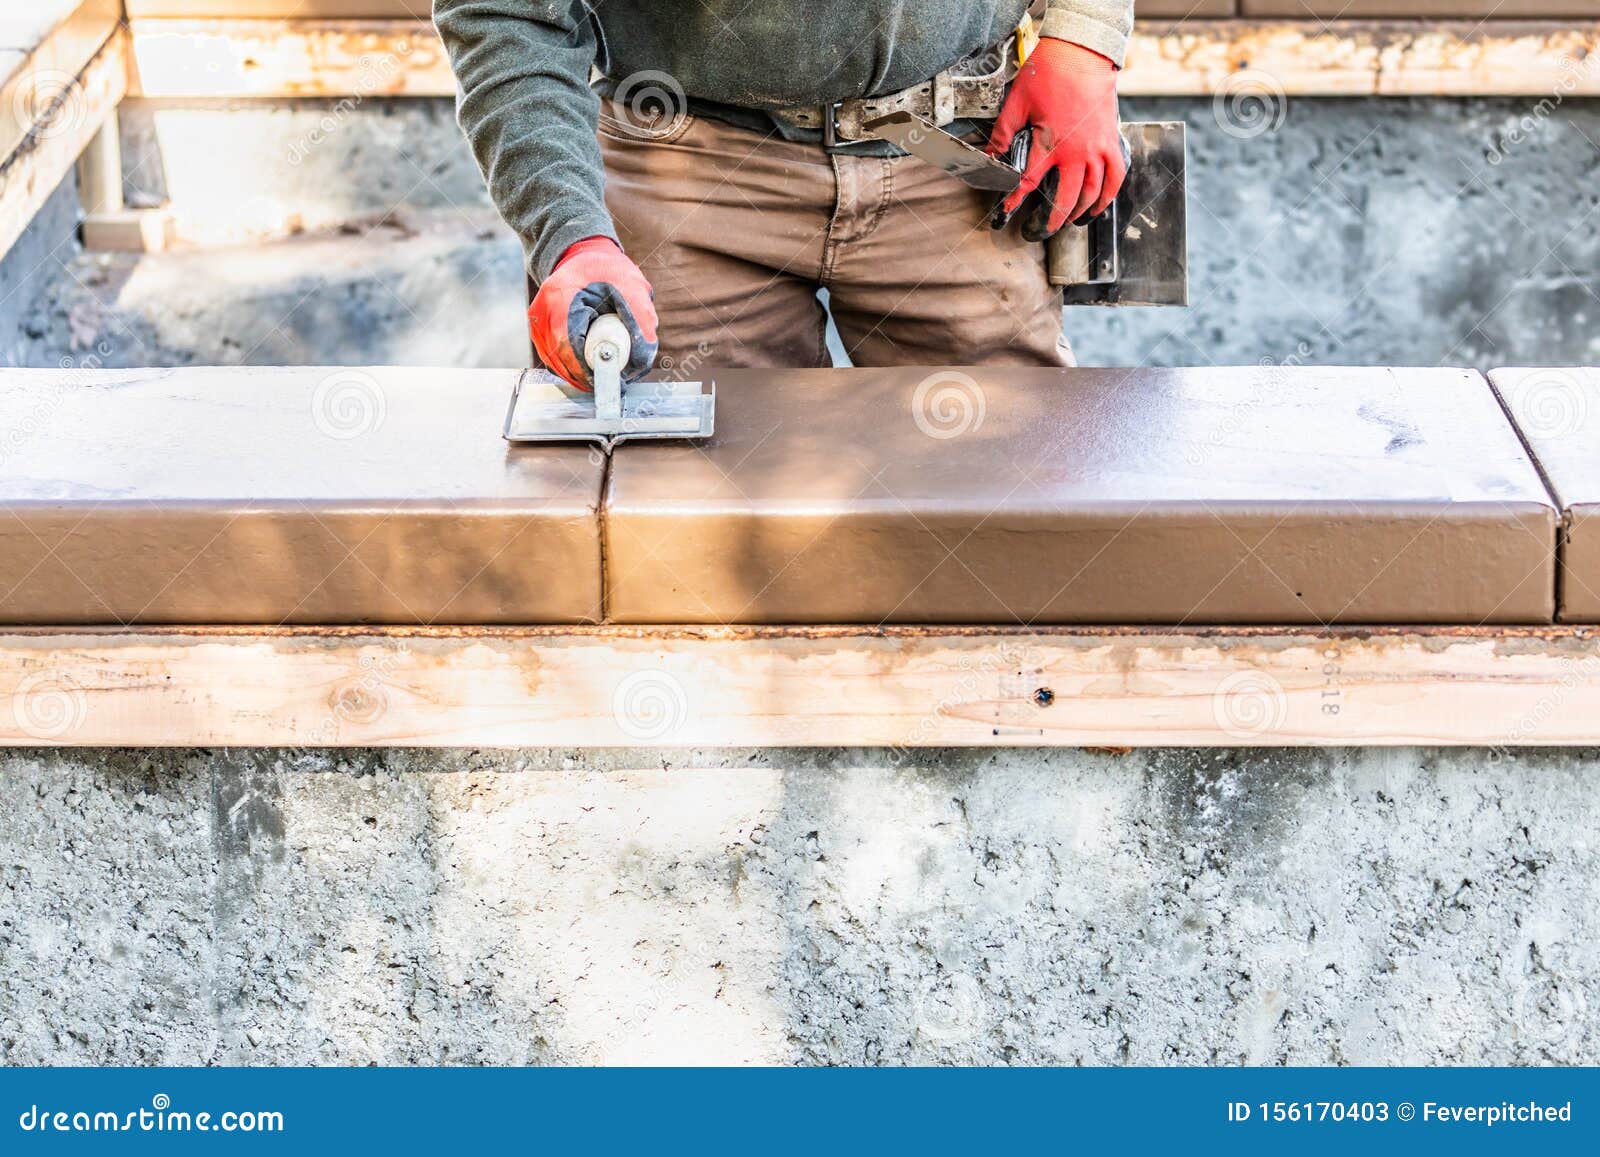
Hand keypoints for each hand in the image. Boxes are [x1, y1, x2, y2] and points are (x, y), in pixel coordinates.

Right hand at [529, 236, 657, 389]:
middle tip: (610, 387)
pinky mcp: (538, 326)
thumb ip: (641, 320)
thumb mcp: (632, 287)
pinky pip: (551, 354)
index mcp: (562, 296)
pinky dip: (568, 365)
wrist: (581, 253)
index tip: (609, 382)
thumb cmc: (607, 268)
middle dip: (583, 377)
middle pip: (558, 358)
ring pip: (553, 360)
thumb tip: (642, 361)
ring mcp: (537, 319)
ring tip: (600, 382)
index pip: (568, 344)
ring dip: (575, 375)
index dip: (587, 369)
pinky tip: (586, 371)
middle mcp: (542, 309)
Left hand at [987, 38, 1125, 238]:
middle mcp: (1077, 152)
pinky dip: (1109, 195)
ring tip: (1070, 222)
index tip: (1007, 211)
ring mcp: (1097, 149)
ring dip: (1081, 212)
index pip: (1029, 183)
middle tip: (1041, 230)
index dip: (1015, 200)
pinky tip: (1100, 205)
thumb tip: (989, 155)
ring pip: (1093, 193)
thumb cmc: (1049, 74)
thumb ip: (1002, 133)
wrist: (1082, 54)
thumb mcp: (1017, 103)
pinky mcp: (1112, 141)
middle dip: (1052, 220)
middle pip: (1066, 198)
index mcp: (1050, 144)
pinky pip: (1116, 176)